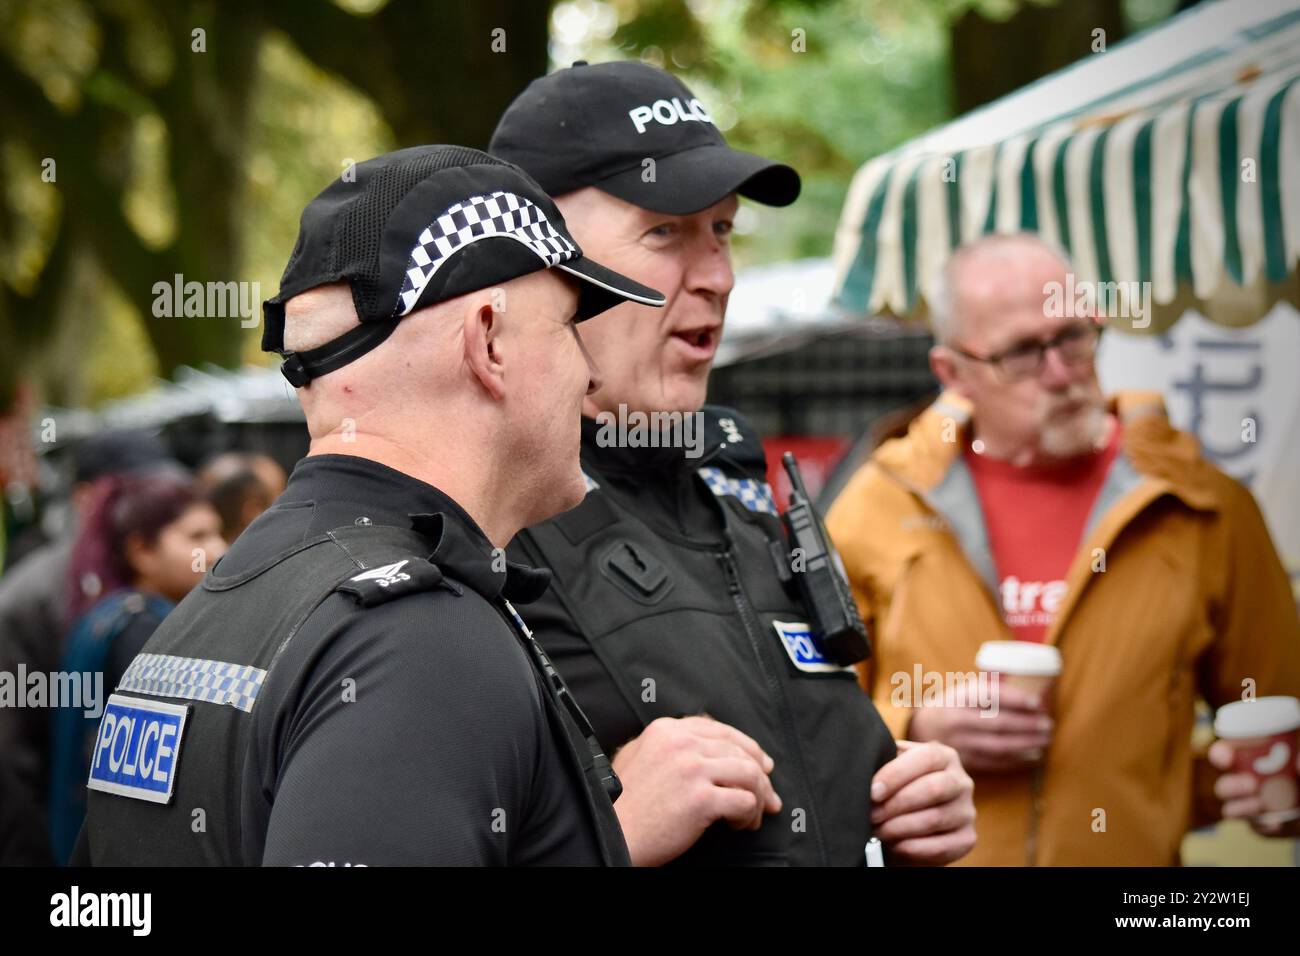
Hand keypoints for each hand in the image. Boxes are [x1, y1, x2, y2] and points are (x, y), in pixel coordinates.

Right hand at [610, 715, 781, 865]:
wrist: (611, 832)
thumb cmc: (620, 803)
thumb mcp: (635, 756)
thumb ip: (664, 744)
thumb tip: (697, 743)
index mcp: (667, 730)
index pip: (719, 729)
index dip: (746, 746)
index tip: (760, 763)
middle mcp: (682, 743)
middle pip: (739, 750)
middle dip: (760, 775)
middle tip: (769, 795)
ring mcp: (692, 770)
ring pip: (749, 774)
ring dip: (758, 797)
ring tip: (753, 815)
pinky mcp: (701, 799)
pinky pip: (744, 801)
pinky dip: (749, 815)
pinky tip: (740, 825)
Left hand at [870, 740, 975, 864]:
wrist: (909, 822)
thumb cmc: (896, 789)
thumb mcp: (892, 768)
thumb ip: (885, 760)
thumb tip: (865, 765)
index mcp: (944, 757)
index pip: (926, 757)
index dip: (897, 774)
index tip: (873, 791)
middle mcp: (961, 782)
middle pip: (933, 788)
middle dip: (897, 803)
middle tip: (871, 814)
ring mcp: (967, 812)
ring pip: (934, 819)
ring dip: (900, 828)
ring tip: (877, 830)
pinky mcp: (966, 839)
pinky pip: (940, 847)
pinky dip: (912, 848)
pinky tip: (894, 845)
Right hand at [907, 684, 1052, 773]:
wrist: (921, 729)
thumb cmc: (952, 705)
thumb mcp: (963, 690)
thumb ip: (990, 687)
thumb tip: (1028, 681)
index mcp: (959, 698)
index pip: (990, 696)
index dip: (1015, 699)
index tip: (1037, 702)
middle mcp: (957, 720)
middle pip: (999, 724)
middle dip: (1028, 725)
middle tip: (1048, 724)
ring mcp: (960, 743)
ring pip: (999, 746)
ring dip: (1027, 744)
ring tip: (1044, 740)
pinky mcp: (964, 761)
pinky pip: (995, 763)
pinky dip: (1017, 760)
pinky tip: (1032, 755)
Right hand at [1208, 739, 1299, 836]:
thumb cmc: (1298, 780)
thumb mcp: (1299, 769)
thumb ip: (1298, 763)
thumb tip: (1297, 764)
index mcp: (1245, 762)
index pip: (1223, 755)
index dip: (1220, 755)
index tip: (1226, 758)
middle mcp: (1241, 784)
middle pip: (1223, 787)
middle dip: (1232, 786)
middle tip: (1252, 785)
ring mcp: (1247, 807)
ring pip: (1231, 809)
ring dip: (1243, 808)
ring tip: (1261, 804)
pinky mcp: (1258, 825)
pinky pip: (1255, 827)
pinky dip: (1265, 825)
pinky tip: (1276, 823)